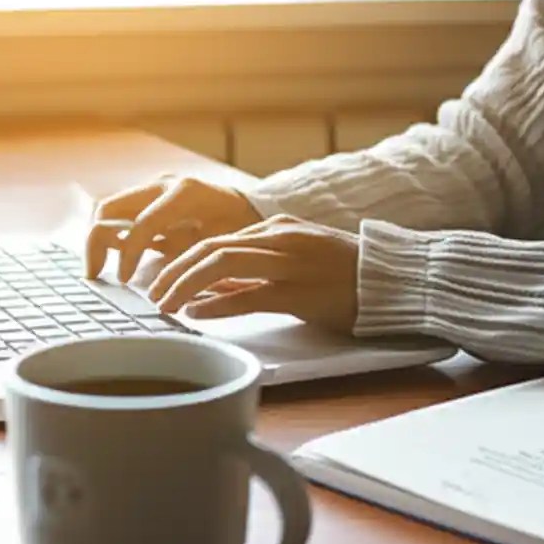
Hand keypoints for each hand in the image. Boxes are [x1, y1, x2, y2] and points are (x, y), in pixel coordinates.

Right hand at [84, 176, 262, 282]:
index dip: (129, 254)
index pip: (141, 223)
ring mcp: (153, 190)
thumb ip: (190, 260)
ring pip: (109, 211)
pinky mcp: (148, 201)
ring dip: (99, 241)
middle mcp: (163, 185)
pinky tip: (113, 263)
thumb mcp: (222, 247)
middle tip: (94, 275)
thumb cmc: (243, 229)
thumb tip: (162, 287)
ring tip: (99, 271)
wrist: (252, 207)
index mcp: (185, 193)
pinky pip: (119, 218)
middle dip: (96, 242)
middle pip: (110, 208)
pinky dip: (111, 239)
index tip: (125, 280)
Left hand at [147, 215, 359, 332]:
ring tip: (164, 305)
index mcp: (277, 230)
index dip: (181, 259)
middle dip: (173, 272)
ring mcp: (290, 264)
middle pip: (210, 248)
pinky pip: (249, 295)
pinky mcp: (301, 292)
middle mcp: (279, 240)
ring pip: (222, 265)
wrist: (392, 279)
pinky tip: (197, 314)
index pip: (216, 239)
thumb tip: (212, 289)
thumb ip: (256, 271)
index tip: (159, 279)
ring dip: (185, 285)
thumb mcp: (296, 261)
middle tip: (151, 295)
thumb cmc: (345, 276)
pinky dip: (218, 304)